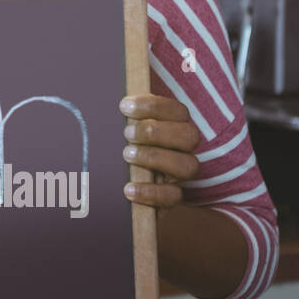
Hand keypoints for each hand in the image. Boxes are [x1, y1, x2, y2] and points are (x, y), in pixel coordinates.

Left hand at [117, 93, 200, 207]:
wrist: (114, 189)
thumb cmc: (116, 147)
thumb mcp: (118, 129)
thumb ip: (122, 117)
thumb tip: (109, 100)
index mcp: (174, 126)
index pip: (179, 111)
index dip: (154, 106)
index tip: (124, 107)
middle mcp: (182, 150)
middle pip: (190, 136)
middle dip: (156, 132)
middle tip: (127, 133)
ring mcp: (179, 175)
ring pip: (188, 166)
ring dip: (155, 157)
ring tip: (127, 155)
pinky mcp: (171, 198)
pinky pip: (173, 197)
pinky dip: (151, 192)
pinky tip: (129, 188)